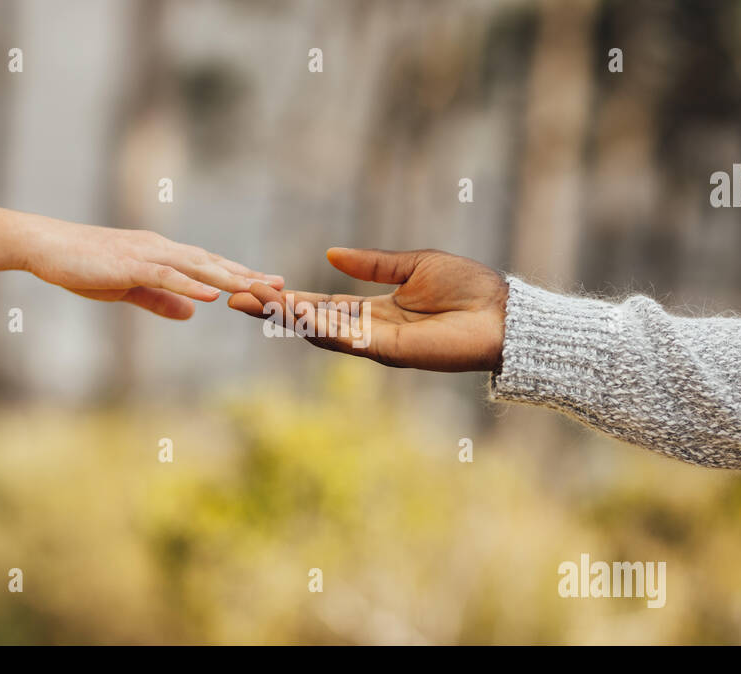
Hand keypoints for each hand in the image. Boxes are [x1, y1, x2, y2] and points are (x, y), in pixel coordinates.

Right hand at [0, 201, 282, 319]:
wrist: (46, 247)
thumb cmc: (83, 266)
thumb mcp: (128, 288)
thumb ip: (161, 300)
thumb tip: (193, 312)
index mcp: (164, 255)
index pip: (210, 266)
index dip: (241, 275)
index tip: (271, 284)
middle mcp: (162, 249)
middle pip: (213, 263)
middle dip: (247, 275)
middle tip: (281, 286)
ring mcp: (147, 254)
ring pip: (197, 267)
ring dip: (229, 278)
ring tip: (258, 289)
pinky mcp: (129, 264)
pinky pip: (165, 275)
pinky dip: (190, 284)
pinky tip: (211, 293)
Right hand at [228, 248, 507, 371]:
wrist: (503, 315)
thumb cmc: (469, 289)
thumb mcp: (414, 265)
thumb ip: (373, 264)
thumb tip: (331, 254)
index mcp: (374, 311)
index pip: (321, 304)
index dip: (289, 298)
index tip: (254, 288)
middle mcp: (370, 330)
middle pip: (312, 321)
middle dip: (275, 311)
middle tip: (237, 298)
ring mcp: (378, 344)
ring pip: (322, 332)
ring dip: (288, 319)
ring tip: (255, 304)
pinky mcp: (392, 351)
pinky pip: (349, 339)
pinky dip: (321, 327)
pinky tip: (296, 315)